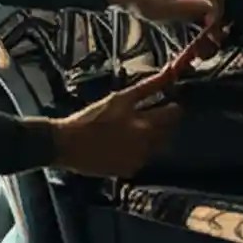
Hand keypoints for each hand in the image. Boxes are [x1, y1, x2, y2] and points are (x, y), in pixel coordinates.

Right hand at [48, 71, 181, 177]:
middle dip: (163, 124)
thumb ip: (149, 86)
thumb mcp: (119, 98)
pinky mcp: (130, 171)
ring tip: (133, 132)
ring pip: (157, 147)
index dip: (173, 108)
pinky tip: (122, 146)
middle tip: (148, 117)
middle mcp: (146, 144)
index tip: (169, 104)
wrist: (68, 144)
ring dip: (152, 139)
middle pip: (168, 132)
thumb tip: (171, 70)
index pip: (174, 114)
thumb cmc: (91, 118)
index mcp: (145, 124)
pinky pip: (143, 159)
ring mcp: (139, 160)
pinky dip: (138, 153)